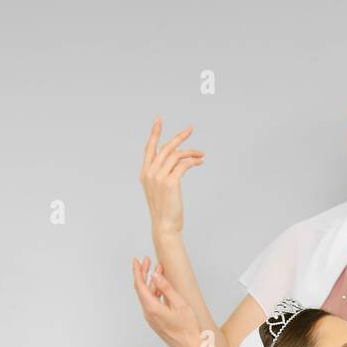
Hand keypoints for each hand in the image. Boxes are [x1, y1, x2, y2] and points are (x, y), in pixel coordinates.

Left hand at [131, 256, 205, 346]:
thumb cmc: (188, 328)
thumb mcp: (179, 303)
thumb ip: (166, 288)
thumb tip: (155, 275)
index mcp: (152, 308)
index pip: (140, 286)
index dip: (137, 271)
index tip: (136, 260)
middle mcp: (148, 314)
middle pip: (141, 290)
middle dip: (144, 274)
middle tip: (148, 261)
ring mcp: (152, 319)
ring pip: (147, 296)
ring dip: (152, 283)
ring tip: (159, 271)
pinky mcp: (156, 322)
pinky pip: (152, 304)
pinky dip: (155, 293)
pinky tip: (161, 288)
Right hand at [139, 118, 204, 235]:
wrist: (165, 226)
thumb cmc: (165, 210)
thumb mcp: (160, 189)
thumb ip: (163, 174)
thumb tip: (178, 161)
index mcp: (145, 173)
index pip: (149, 148)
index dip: (154, 134)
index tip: (159, 120)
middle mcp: (150, 173)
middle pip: (166, 148)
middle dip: (179, 137)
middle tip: (190, 129)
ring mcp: (159, 177)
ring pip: (176, 155)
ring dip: (191, 152)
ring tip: (201, 154)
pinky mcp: (170, 182)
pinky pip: (183, 165)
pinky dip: (193, 162)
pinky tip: (200, 162)